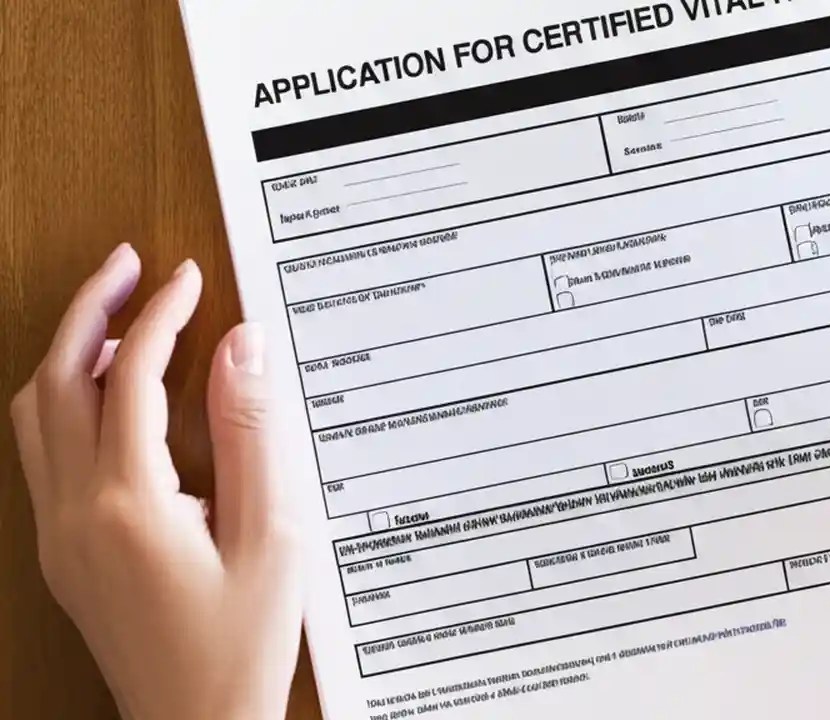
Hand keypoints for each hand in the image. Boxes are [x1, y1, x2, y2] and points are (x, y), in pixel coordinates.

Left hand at [9, 244, 302, 719]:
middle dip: (91, 310)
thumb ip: (253, 434)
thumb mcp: (271, 535)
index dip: (160, 315)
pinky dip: (64, 399)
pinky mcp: (62, 552)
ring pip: (34, 414)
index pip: (128, 376)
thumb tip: (241, 350)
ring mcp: (58, 535)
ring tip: (115, 316)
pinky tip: (106, 394)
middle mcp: (75, 513)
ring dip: (67, 352)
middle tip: (128, 265)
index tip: (185, 279)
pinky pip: (42, 451)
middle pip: (56, 380)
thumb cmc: (240, 646)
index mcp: (127, 505)